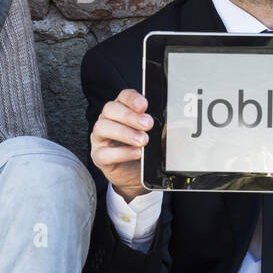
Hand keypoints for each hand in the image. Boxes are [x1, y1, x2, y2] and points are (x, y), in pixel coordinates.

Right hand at [90, 88, 152, 202]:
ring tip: (142, 140)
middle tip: (147, 124)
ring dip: (125, 133)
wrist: (136, 175)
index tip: (144, 105)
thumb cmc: (144, 150)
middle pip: (111, 109)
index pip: (123, 97)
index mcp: (121, 110)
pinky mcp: (99, 156)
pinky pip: (105, 153)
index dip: (132, 99)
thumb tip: (173, 125)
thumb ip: (160, 128)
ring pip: (103, 127)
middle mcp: (107, 120)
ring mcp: (100, 138)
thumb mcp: (155, 136)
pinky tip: (136, 153)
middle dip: (129, 116)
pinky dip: (122, 153)